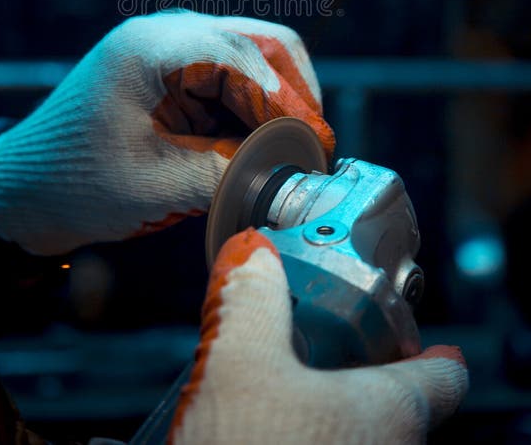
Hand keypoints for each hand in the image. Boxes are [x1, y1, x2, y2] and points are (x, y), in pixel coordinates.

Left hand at [0, 12, 333, 254]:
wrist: (26, 186)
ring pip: (256, 57)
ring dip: (280, 102)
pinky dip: (256, 107)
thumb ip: (232, 174)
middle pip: (263, 46)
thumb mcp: (158, 184)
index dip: (291, 108)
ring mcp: (173, 46)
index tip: (318, 152)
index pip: (248, 62)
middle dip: (295, 97)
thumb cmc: (78, 182)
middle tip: (313, 151)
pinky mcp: (175, 68)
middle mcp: (169, 33)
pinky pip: (235, 76)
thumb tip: (295, 175)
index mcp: (155, 48)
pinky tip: (262, 144)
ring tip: (293, 152)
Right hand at [171, 228, 467, 444]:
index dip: (436, 353)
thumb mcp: (237, 359)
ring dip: (335, 422)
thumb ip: (250, 297)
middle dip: (365, 382)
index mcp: (391, 411)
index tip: (432, 344)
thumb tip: (254, 254)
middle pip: (401, 412)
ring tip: (282, 402)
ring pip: (366, 444)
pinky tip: (268, 443)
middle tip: (326, 358)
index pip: (444, 378)